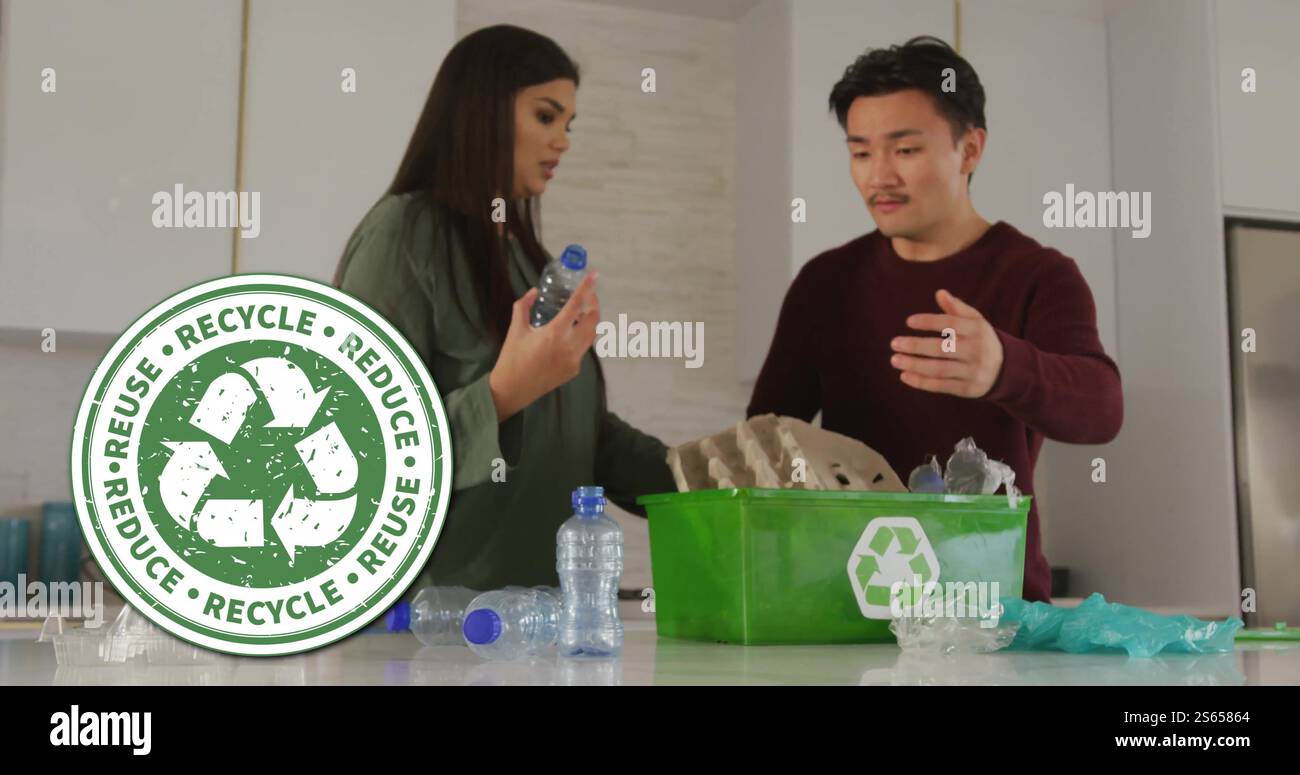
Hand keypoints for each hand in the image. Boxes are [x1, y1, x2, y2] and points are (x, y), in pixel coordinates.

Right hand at [488, 272, 600, 420]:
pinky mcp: (574, 370)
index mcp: (554, 333)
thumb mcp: (516, 328)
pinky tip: (570, 334)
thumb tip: (534, 291)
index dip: (587, 288)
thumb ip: (524, 306)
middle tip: (589, 295)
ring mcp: (574, 359)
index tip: (594, 275)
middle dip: (594, 304)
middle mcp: (569, 346)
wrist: (513, 390)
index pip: (576, 305)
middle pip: (594, 319)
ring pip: (592, 334)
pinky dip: (580, 337)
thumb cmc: (512, 358)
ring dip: (590, 321)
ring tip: (581, 313)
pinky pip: (583, 348)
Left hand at [889, 289, 1003, 397]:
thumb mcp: (975, 321)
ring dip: (914, 365)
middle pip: (942, 348)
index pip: (951, 323)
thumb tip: (939, 293)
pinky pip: (941, 386)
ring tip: (895, 360)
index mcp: (978, 330)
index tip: (909, 321)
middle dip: (916, 346)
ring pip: (939, 369)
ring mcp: (973, 371)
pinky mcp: (968, 389)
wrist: (1006, 369)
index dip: (929, 321)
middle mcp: (976, 351)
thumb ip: (956, 308)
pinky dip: (921, 382)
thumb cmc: (981, 340)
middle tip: (894, 343)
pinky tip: (904, 376)